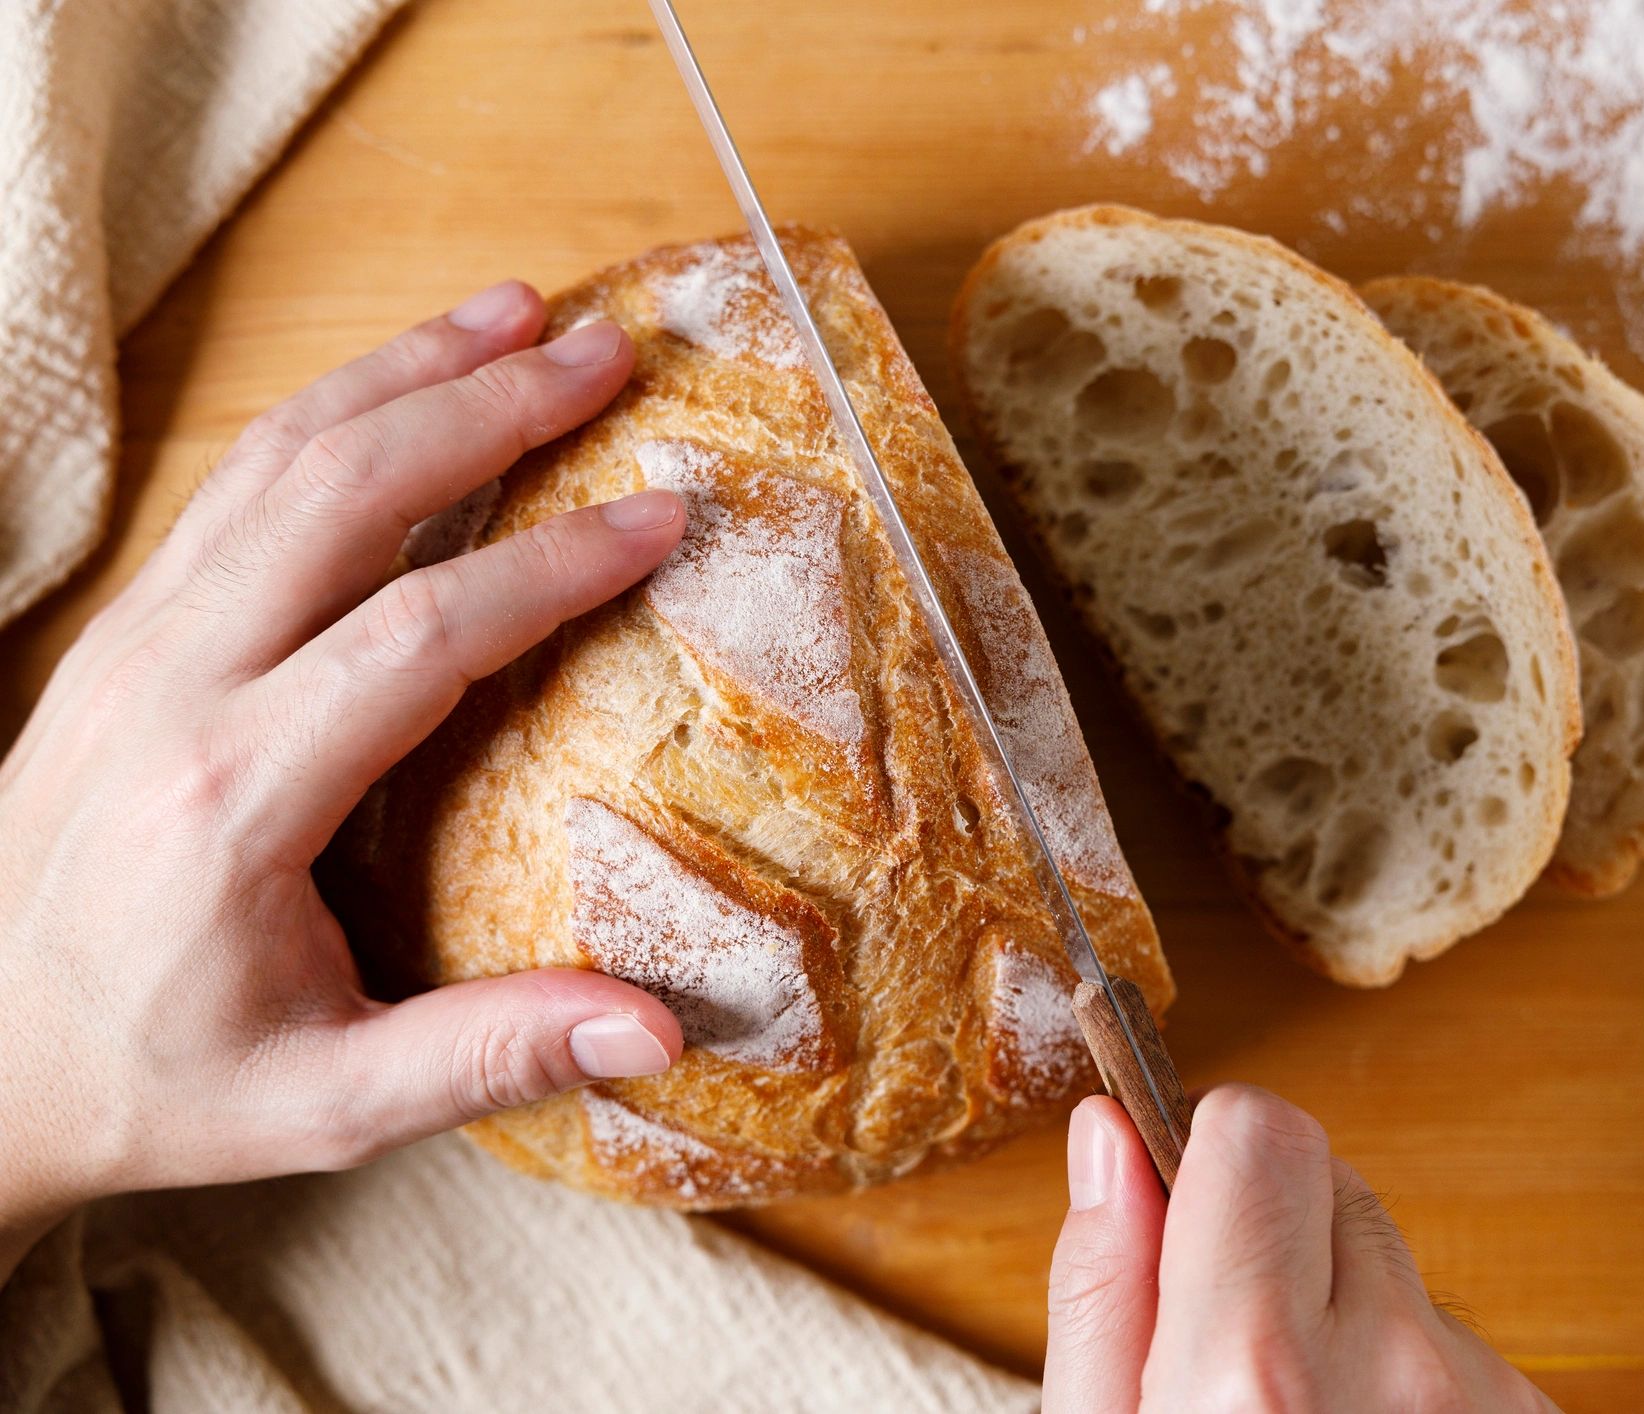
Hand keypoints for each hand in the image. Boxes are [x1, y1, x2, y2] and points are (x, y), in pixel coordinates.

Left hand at [0, 281, 688, 1274]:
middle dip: (487, 407)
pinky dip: (331, 409)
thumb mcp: (321, 1104)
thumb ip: (487, 1055)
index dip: (551, 565)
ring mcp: (133, 643)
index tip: (658, 516)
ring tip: (518, 313)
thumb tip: (656, 1032)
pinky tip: (401, 380)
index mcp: (235, 798)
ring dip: (405, 372)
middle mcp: (173, 688)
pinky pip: (235, 483)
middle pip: (344, 494)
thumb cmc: (150, 1080)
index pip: (420, 633)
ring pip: (277, 458)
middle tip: (608, 353)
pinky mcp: (123, 632)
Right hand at [1045, 1085, 1558, 1411]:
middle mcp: (1394, 1369)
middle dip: (1275, 1243)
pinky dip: (1408, 1379)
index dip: (1206, 1168)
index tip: (1184, 1230)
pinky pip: (1452, 1336)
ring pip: (1394, 1262)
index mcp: (1254, 1369)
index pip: (1259, 1126)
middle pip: (1331, 1178)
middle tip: (1235, 1365)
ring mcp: (1480, 1396)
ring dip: (1348, 1318)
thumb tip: (1108, 1131)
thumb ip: (1103, 1292)